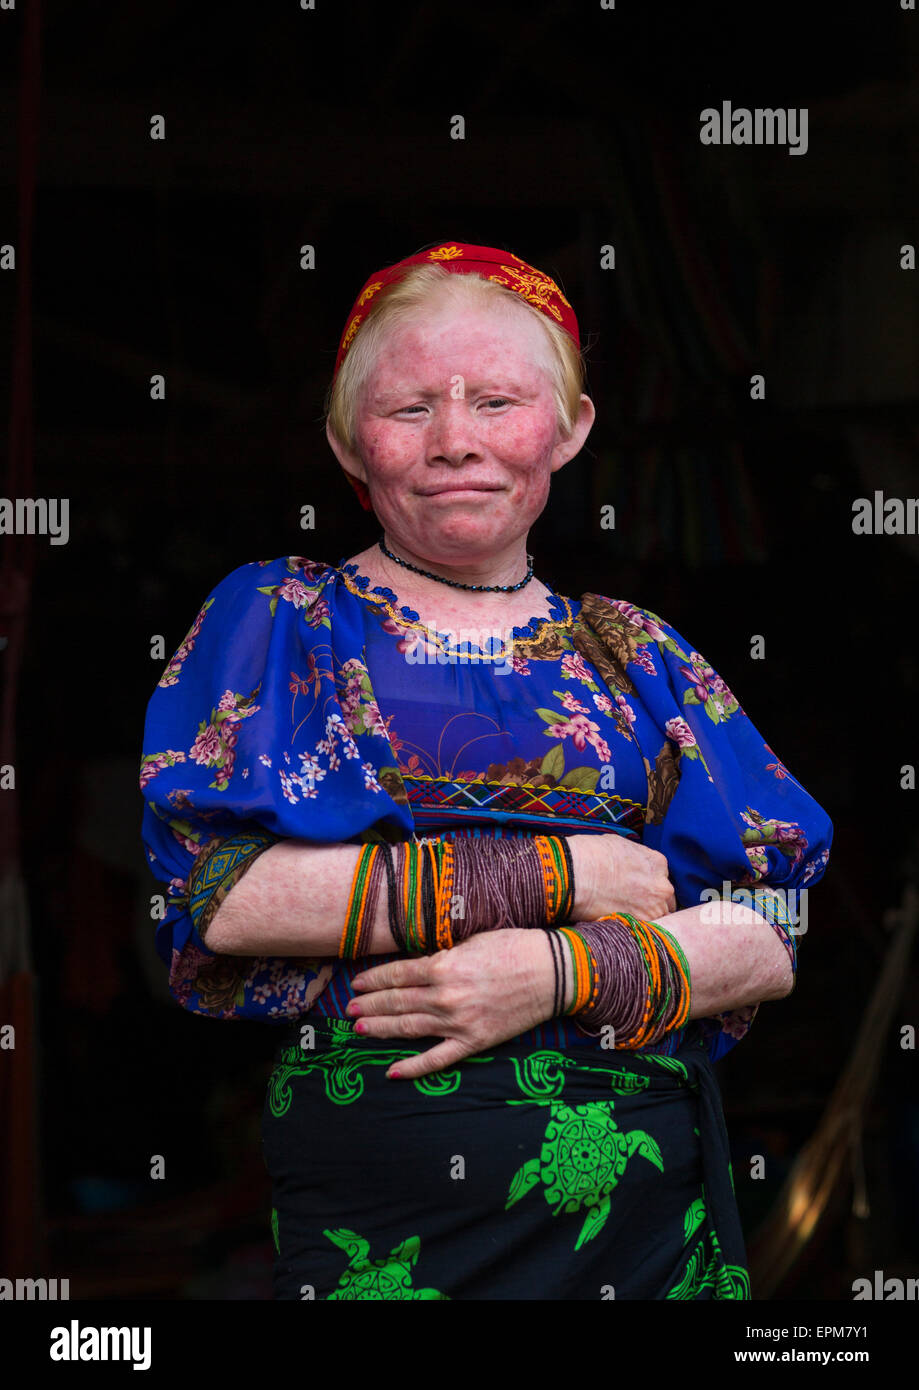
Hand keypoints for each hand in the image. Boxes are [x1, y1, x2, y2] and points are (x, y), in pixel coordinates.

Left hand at [346, 929, 555, 1079]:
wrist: (552, 973)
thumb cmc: (514, 948)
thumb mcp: (472, 939)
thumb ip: (442, 954)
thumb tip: (417, 962)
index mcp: (443, 966)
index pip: (397, 975)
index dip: (373, 980)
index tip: (357, 983)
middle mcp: (445, 996)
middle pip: (397, 1002)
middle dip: (370, 1006)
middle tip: (349, 1011)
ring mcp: (458, 1022)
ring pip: (409, 1028)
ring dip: (381, 1030)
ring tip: (359, 1031)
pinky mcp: (473, 1042)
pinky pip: (437, 1059)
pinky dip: (413, 1067)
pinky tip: (392, 1071)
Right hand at [568, 833, 675, 922]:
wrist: (574, 874)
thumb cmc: (589, 855)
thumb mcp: (618, 845)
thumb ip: (635, 859)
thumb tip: (631, 867)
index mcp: (657, 863)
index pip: (661, 878)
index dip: (648, 885)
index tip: (636, 890)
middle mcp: (662, 886)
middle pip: (664, 899)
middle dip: (651, 902)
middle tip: (630, 905)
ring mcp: (654, 908)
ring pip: (659, 917)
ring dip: (645, 918)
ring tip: (625, 918)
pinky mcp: (641, 926)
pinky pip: (647, 932)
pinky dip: (637, 931)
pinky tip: (623, 926)